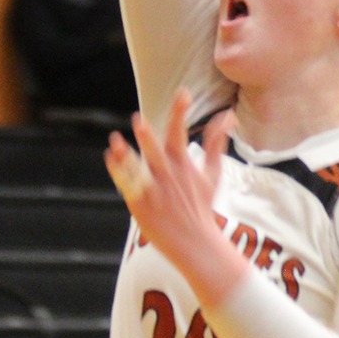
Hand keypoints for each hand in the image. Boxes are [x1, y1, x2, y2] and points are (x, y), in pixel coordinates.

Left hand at [103, 94, 244, 304]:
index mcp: (183, 165)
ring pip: (138, 169)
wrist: (196, 244)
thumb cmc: (202, 206)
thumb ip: (216, 144)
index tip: (183, 93)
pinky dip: (118, 172)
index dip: (181, 112)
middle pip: (157, 153)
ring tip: (115, 141)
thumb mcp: (212, 174)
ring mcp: (154, 191)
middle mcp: (168, 176)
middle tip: (139, 121)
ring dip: (127, 155)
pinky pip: (127, 185)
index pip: (181, 134)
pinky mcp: (140, 205)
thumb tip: (228, 117)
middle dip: (148, 138)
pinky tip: (110, 157)